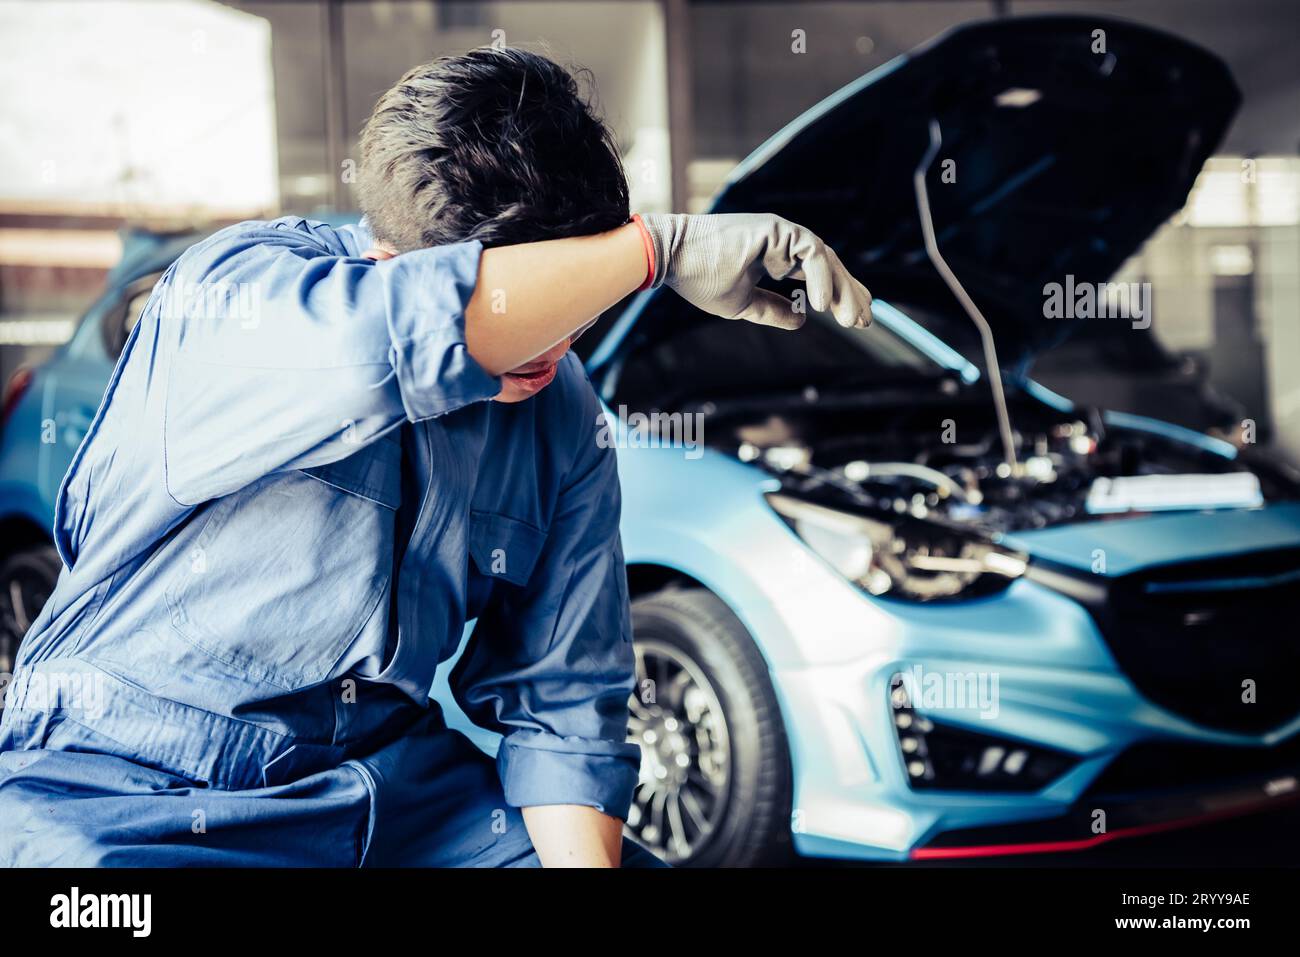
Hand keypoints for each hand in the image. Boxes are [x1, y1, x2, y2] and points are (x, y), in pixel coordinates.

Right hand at [638, 213, 872, 329]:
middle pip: (829, 265)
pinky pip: (809, 254)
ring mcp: (781, 232)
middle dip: (850, 293)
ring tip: (851, 319)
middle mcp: (783, 240)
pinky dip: (820, 278)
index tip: (854, 320)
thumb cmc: (699, 278)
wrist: (671, 258)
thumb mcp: (742, 304)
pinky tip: (824, 305)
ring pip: (825, 259)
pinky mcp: (775, 229)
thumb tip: (801, 322)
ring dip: (842, 289)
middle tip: (866, 321)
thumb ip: (772, 310)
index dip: (839, 295)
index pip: (818, 273)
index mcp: (776, 254)